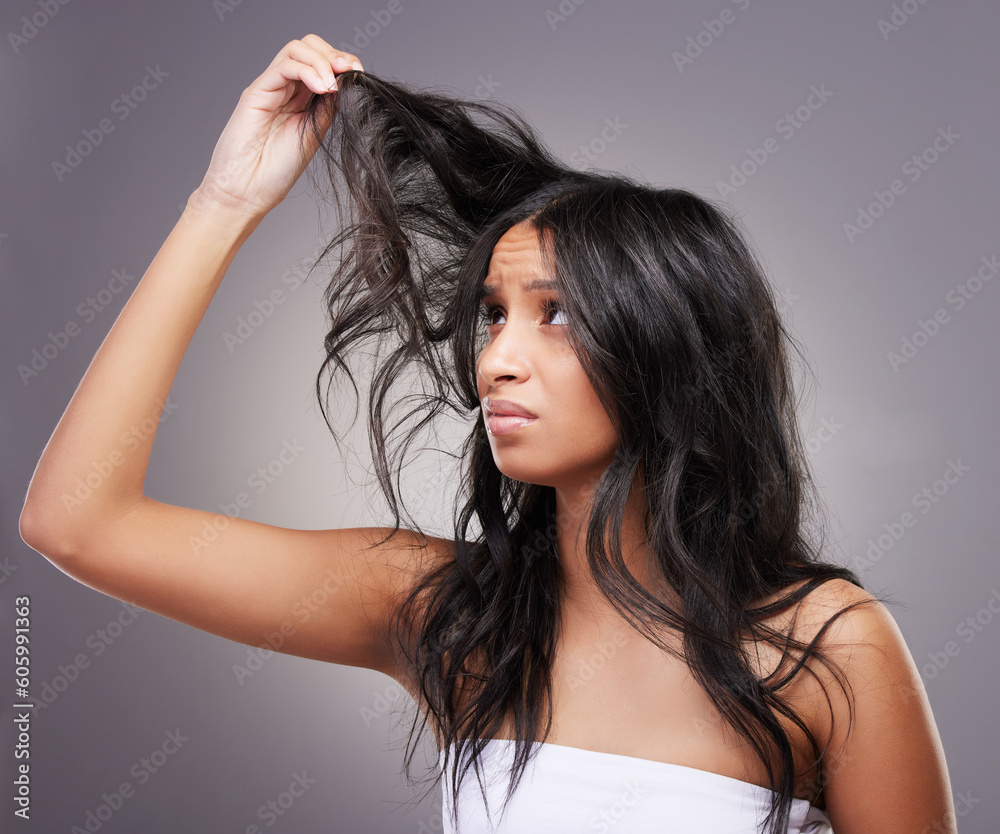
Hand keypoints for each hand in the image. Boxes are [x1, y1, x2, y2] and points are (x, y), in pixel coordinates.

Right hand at [191, 34, 362, 219]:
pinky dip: (307, 70)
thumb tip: (346, 84)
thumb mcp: (314, 134)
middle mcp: (285, 88)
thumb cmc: (276, 171)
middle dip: (334, 54)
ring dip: (322, 60)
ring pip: (296, 49)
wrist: (248, 192)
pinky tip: (322, 87)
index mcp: (301, 99)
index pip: (322, 62)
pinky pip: (283, 66)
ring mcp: (270, 87)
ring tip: (333, 85)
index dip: (342, 62)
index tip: (360, 74)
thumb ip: (327, 108)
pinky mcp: (256, 92)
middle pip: (309, 46)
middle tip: (350, 71)